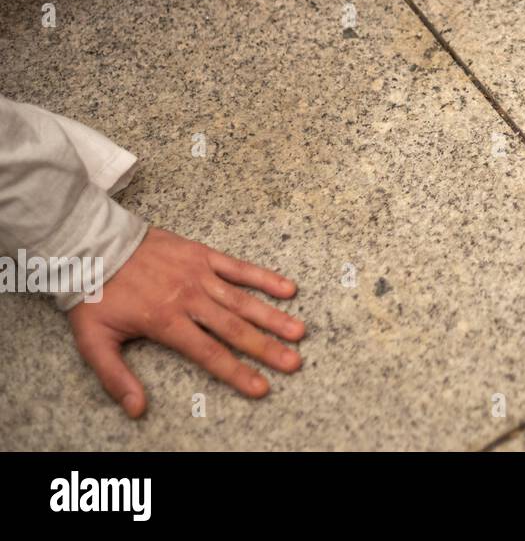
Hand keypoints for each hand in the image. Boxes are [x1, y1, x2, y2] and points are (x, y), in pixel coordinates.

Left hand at [68, 228, 304, 417]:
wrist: (93, 245)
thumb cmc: (95, 295)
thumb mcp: (93, 342)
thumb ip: (115, 377)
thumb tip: (137, 409)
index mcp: (166, 322)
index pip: (209, 353)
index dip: (236, 371)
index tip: (261, 387)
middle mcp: (189, 299)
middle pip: (234, 328)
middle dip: (266, 347)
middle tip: (293, 362)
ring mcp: (199, 275)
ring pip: (242, 300)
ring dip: (272, 316)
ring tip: (298, 331)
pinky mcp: (203, 255)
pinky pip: (238, 267)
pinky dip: (263, 277)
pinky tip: (288, 288)